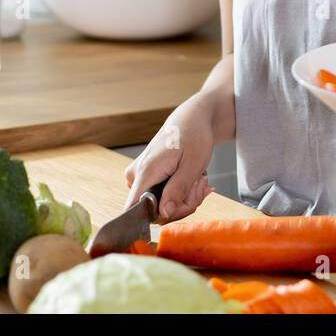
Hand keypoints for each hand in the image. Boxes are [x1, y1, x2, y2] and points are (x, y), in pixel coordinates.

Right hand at [124, 94, 215, 222]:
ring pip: (160, 205)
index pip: (135, 210)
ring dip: (185, 198)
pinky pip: (161, 196)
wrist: (192, 119)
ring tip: (199, 180)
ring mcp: (140, 176)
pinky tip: (192, 181)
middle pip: (154, 210)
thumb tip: (164, 214)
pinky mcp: (146, 177)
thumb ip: (177, 190)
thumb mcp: (193, 165)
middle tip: (201, 187)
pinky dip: (180, 193)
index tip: (184, 204)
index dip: (160, 216)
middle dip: (182, 204)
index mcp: (145, 172)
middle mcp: (136, 176)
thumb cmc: (194, 136)